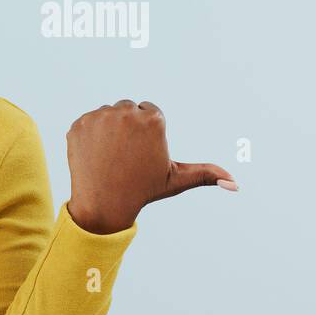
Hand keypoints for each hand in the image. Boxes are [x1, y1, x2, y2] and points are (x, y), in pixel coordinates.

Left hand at [65, 100, 237, 233]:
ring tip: (111, 156)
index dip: (147, 135)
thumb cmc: (143, 190)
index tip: (143, 153)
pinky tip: (96, 155)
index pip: (150, 113)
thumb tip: (236, 185)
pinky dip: (90, 136)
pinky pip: (88, 122)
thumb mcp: (175, 180)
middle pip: (128, 109)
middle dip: (128, 128)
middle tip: (126, 156)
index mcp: (153, 119)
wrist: (103, 204)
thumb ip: (206, 175)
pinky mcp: (79, 124)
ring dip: (109, 130)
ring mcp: (99, 117)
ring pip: (108, 114)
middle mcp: (126, 112)